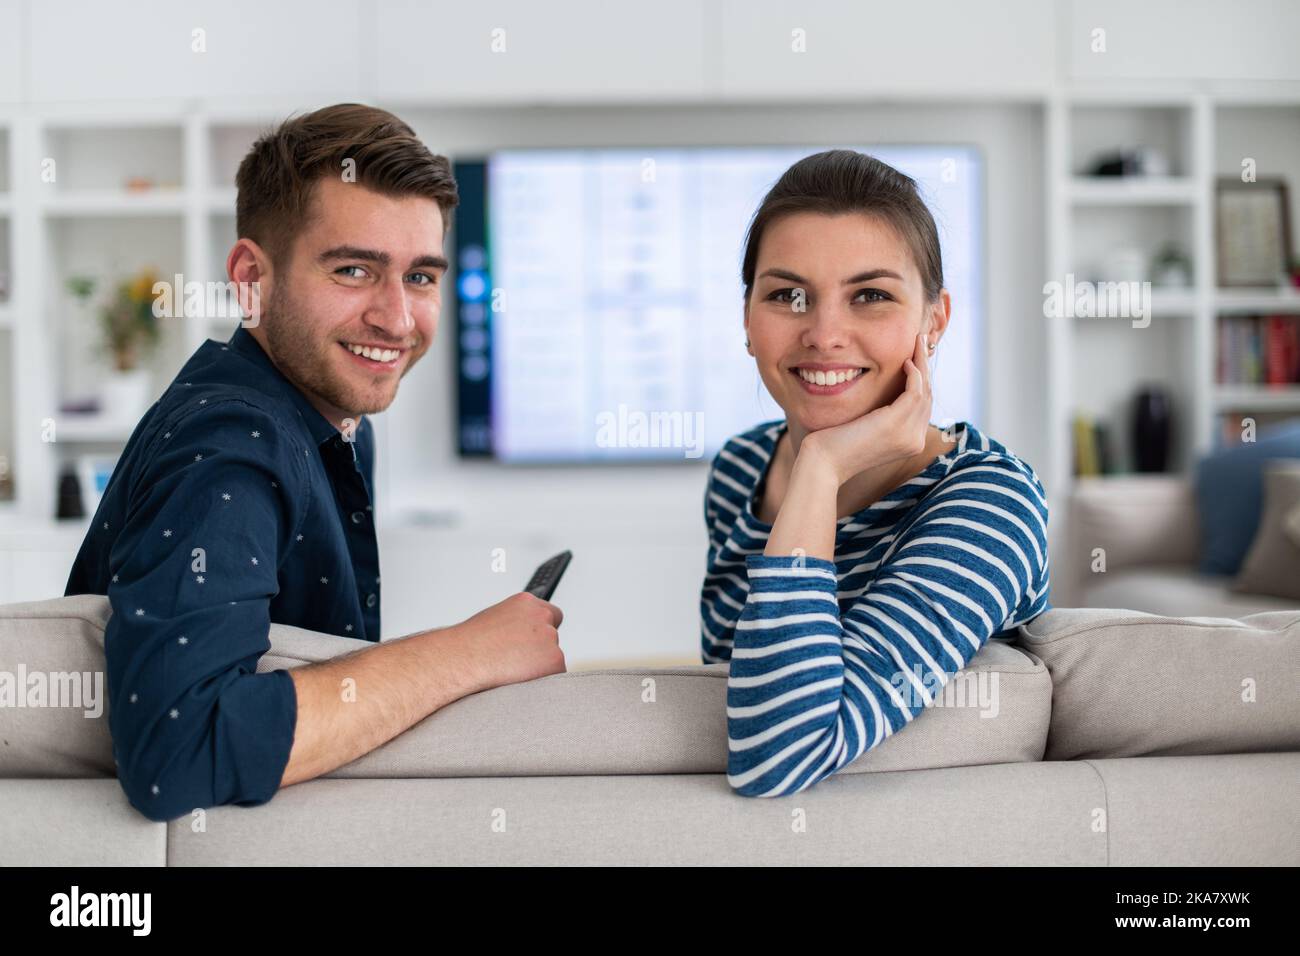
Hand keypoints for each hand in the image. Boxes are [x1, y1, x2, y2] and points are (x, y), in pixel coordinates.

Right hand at [452, 591, 565, 691]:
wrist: (462, 658)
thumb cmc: (469, 643)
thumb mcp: (493, 620)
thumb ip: (515, 623)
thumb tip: (521, 638)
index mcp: (526, 603)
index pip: (550, 615)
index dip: (540, 632)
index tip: (531, 644)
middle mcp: (541, 616)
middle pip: (552, 638)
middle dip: (539, 651)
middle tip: (516, 662)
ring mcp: (550, 637)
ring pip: (553, 659)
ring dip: (538, 668)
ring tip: (509, 670)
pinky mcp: (555, 659)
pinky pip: (554, 677)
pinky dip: (540, 682)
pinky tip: (518, 680)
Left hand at [801, 332, 933, 485]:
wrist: (824, 463)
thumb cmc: (835, 445)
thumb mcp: (865, 429)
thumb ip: (880, 416)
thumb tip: (883, 397)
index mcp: (909, 443)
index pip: (923, 406)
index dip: (922, 380)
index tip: (916, 358)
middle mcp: (915, 441)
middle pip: (928, 396)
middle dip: (926, 366)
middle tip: (922, 341)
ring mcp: (909, 434)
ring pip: (925, 390)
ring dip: (923, 362)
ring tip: (918, 341)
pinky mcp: (897, 423)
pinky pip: (915, 391)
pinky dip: (914, 373)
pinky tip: (906, 360)